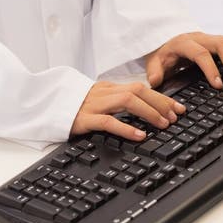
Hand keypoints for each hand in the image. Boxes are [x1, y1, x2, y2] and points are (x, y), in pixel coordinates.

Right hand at [70, 80, 185, 140]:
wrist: (44, 104)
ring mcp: (93, 104)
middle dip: (160, 102)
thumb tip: (143, 108)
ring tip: (163, 124)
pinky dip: (126, 127)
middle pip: (137, 90)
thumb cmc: (72, 105)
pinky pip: (108, 121)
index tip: (178, 108)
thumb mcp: (97, 100)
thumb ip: (116, 102)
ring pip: (126, 101)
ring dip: (149, 112)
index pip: (140, 87)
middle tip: (175, 116)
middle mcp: (103, 93)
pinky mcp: (84, 118)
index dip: (161, 97)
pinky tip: (139, 135)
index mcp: (108, 88)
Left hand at [145, 32, 222, 89]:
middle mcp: (199, 38)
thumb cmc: (164, 54)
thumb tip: (155, 81)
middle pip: (220, 44)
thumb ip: (154, 71)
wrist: (168, 41)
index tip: (218, 85)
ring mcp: (211, 38)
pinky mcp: (219, 40)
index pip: (200, 53)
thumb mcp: (155, 62)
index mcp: (184, 43)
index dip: (210, 68)